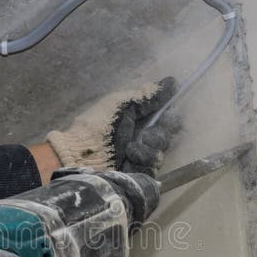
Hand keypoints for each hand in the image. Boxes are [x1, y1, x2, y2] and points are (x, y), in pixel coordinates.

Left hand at [46, 77, 180, 175]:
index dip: (170, 116)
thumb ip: (146, 94)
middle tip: (146, 134)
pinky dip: (142, 160)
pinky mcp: (138, 175)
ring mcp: (140, 158)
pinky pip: (152, 167)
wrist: (83, 154)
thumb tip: (173, 82)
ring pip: (160, 152)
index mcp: (138, 119)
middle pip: (166, 136)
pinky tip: (129, 157)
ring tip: (131, 148)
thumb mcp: (121, 103)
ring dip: (149, 148)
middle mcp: (141, 138)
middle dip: (159, 133)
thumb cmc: (100, 126)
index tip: (167, 113)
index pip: (166, 118)